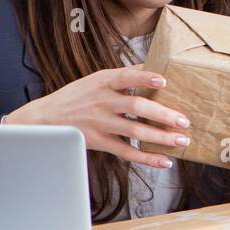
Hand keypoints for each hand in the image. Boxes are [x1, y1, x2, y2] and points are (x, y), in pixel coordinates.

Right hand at [3, 66, 190, 169]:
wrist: (45, 117)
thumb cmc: (78, 95)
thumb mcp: (96, 79)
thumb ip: (124, 76)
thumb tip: (156, 68)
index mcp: (103, 81)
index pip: (126, 76)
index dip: (145, 78)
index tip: (164, 80)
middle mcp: (102, 101)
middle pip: (135, 106)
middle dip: (163, 114)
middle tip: (184, 121)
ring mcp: (99, 123)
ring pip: (134, 131)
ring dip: (160, 137)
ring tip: (181, 140)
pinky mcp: (98, 142)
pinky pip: (126, 152)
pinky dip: (147, 158)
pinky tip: (164, 161)